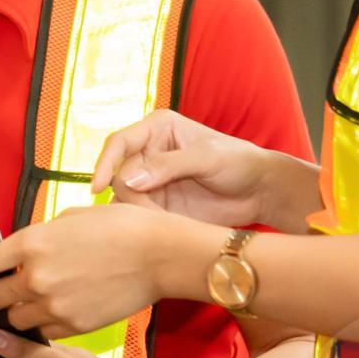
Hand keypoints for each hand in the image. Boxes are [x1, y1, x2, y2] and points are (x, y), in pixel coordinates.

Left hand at [0, 201, 204, 339]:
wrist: (159, 254)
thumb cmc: (120, 227)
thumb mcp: (69, 219)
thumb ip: (38, 239)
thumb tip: (21, 253)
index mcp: (29, 244)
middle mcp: (34, 277)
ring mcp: (53, 305)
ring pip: (14, 320)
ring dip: (16, 313)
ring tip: (27, 305)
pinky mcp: (74, 326)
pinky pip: (43, 332)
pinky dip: (44, 325)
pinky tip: (52, 314)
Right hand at [91, 110, 296, 228]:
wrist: (261, 191)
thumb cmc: (239, 162)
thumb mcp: (207, 158)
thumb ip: (168, 165)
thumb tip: (128, 179)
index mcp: (157, 128)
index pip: (118, 143)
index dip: (104, 163)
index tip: (96, 186)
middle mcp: (149, 151)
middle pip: (118, 174)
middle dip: (129, 195)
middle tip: (150, 212)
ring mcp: (152, 179)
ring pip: (125, 197)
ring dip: (136, 212)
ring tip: (162, 222)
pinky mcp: (159, 203)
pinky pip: (139, 214)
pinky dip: (144, 223)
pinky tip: (162, 229)